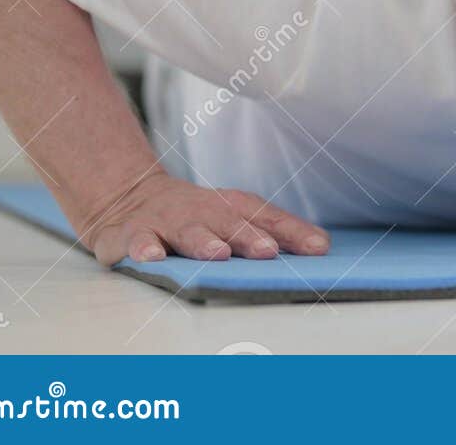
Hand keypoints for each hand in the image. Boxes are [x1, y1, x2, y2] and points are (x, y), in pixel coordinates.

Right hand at [80, 173, 330, 265]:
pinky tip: (152, 257)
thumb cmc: (199, 214)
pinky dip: (143, 248)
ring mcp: (169, 221)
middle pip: (231, 223)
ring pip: (188, 231)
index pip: (270, 218)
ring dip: (203, 242)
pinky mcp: (133, 234)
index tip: (318, 248)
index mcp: (234, 208)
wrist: (132, 198)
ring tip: (218, 254)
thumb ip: (277, 231)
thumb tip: (323, 246)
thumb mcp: (237, 217)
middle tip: (269, 250)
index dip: (294, 232)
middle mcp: (205, 211)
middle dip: (250, 236)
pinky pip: (138, 241)